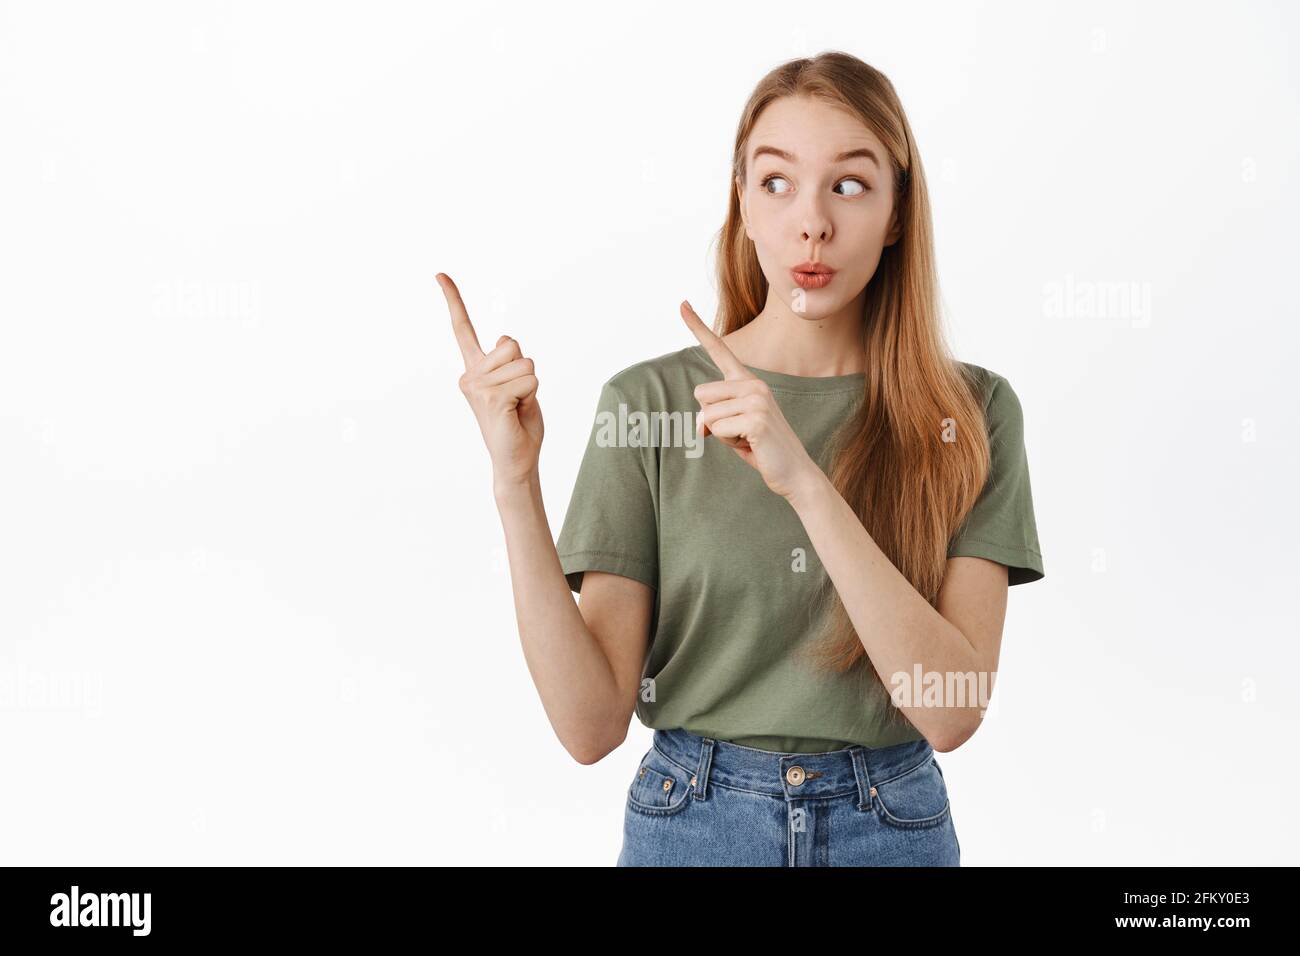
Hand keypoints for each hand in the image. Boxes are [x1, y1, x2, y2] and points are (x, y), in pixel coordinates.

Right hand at [439, 272, 542, 487]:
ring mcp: (477, 387)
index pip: (463, 329)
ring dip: (530, 385)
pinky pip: (529, 379)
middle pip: (513, 345)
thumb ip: (511, 360)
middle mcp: (469, 375)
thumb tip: (504, 340)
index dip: (453, 300)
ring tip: (517, 407)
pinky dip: (531, 395)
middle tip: (517, 398)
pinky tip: (516, 413)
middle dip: (525, 369)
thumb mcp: (518, 383)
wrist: (517, 461)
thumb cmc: (519, 424)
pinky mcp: (491, 398)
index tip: (439, 274)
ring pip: (525, 363)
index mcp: (474, 370)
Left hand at [679, 300, 820, 500]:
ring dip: (721, 434)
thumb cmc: (761, 448)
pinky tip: (750, 444)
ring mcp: (757, 399)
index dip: (698, 327)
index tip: (682, 304)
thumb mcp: (731, 429)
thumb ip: (712, 418)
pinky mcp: (756, 418)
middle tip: (739, 432)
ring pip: (708, 415)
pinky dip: (728, 442)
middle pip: (701, 394)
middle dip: (712, 420)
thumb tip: (699, 425)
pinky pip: (717, 428)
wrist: (793, 472)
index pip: (719, 350)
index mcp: (748, 381)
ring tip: (746, 438)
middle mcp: (754, 384)